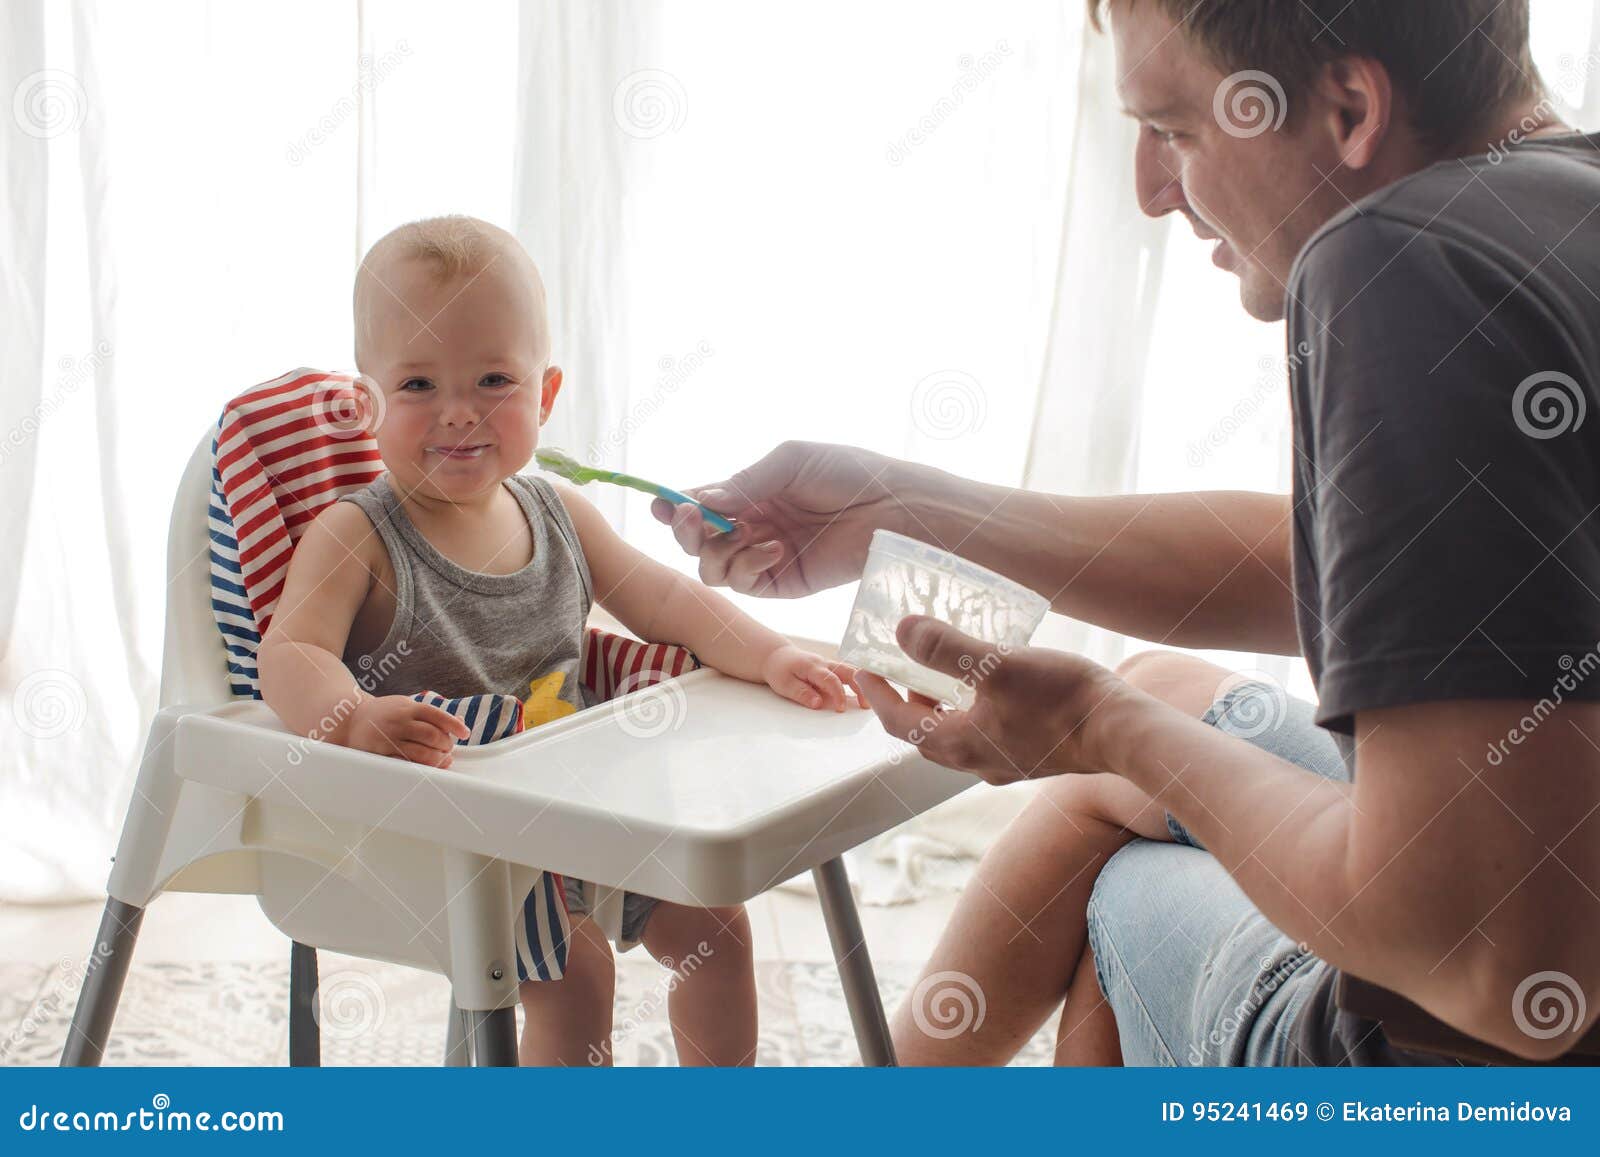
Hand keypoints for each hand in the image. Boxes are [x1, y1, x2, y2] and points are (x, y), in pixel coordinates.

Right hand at [335, 695, 471, 767]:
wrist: (349, 720)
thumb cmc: (384, 714)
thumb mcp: (406, 706)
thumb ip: (431, 714)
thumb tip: (460, 721)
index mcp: (408, 708)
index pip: (436, 715)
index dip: (453, 724)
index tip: (464, 733)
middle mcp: (399, 722)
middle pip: (431, 735)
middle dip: (446, 744)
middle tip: (449, 749)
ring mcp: (388, 739)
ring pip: (420, 753)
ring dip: (437, 758)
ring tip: (441, 758)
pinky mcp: (380, 755)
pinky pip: (405, 764)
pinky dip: (421, 768)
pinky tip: (427, 767)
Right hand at [649, 441, 907, 597]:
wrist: (890, 508)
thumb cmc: (848, 472)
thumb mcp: (790, 462)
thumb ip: (745, 483)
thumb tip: (701, 501)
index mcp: (751, 494)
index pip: (701, 503)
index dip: (675, 505)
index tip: (661, 502)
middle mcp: (751, 526)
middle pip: (696, 540)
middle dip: (685, 530)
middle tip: (692, 518)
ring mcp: (764, 557)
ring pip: (711, 567)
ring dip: (718, 549)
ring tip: (747, 531)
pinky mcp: (782, 583)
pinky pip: (743, 583)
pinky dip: (747, 565)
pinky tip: (774, 547)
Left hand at [762, 644, 868, 712]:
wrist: (777, 656)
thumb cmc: (779, 670)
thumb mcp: (784, 684)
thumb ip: (802, 693)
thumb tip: (818, 704)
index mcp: (813, 667)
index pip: (830, 680)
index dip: (838, 694)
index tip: (841, 709)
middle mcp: (825, 663)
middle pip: (848, 672)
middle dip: (860, 687)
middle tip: (865, 705)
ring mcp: (829, 664)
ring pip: (851, 671)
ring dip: (862, 685)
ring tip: (867, 703)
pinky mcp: (831, 669)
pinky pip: (847, 674)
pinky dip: (857, 683)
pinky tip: (862, 695)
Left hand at [855, 616, 1132, 784]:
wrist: (1124, 734)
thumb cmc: (1062, 700)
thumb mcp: (996, 664)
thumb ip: (945, 648)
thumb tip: (901, 630)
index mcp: (960, 744)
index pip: (897, 722)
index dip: (876, 694)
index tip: (862, 668)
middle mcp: (977, 762)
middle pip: (924, 734)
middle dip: (904, 703)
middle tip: (897, 669)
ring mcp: (1007, 763)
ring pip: (956, 737)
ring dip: (939, 709)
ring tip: (939, 674)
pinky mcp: (1032, 756)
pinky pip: (986, 735)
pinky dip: (971, 712)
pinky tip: (988, 690)